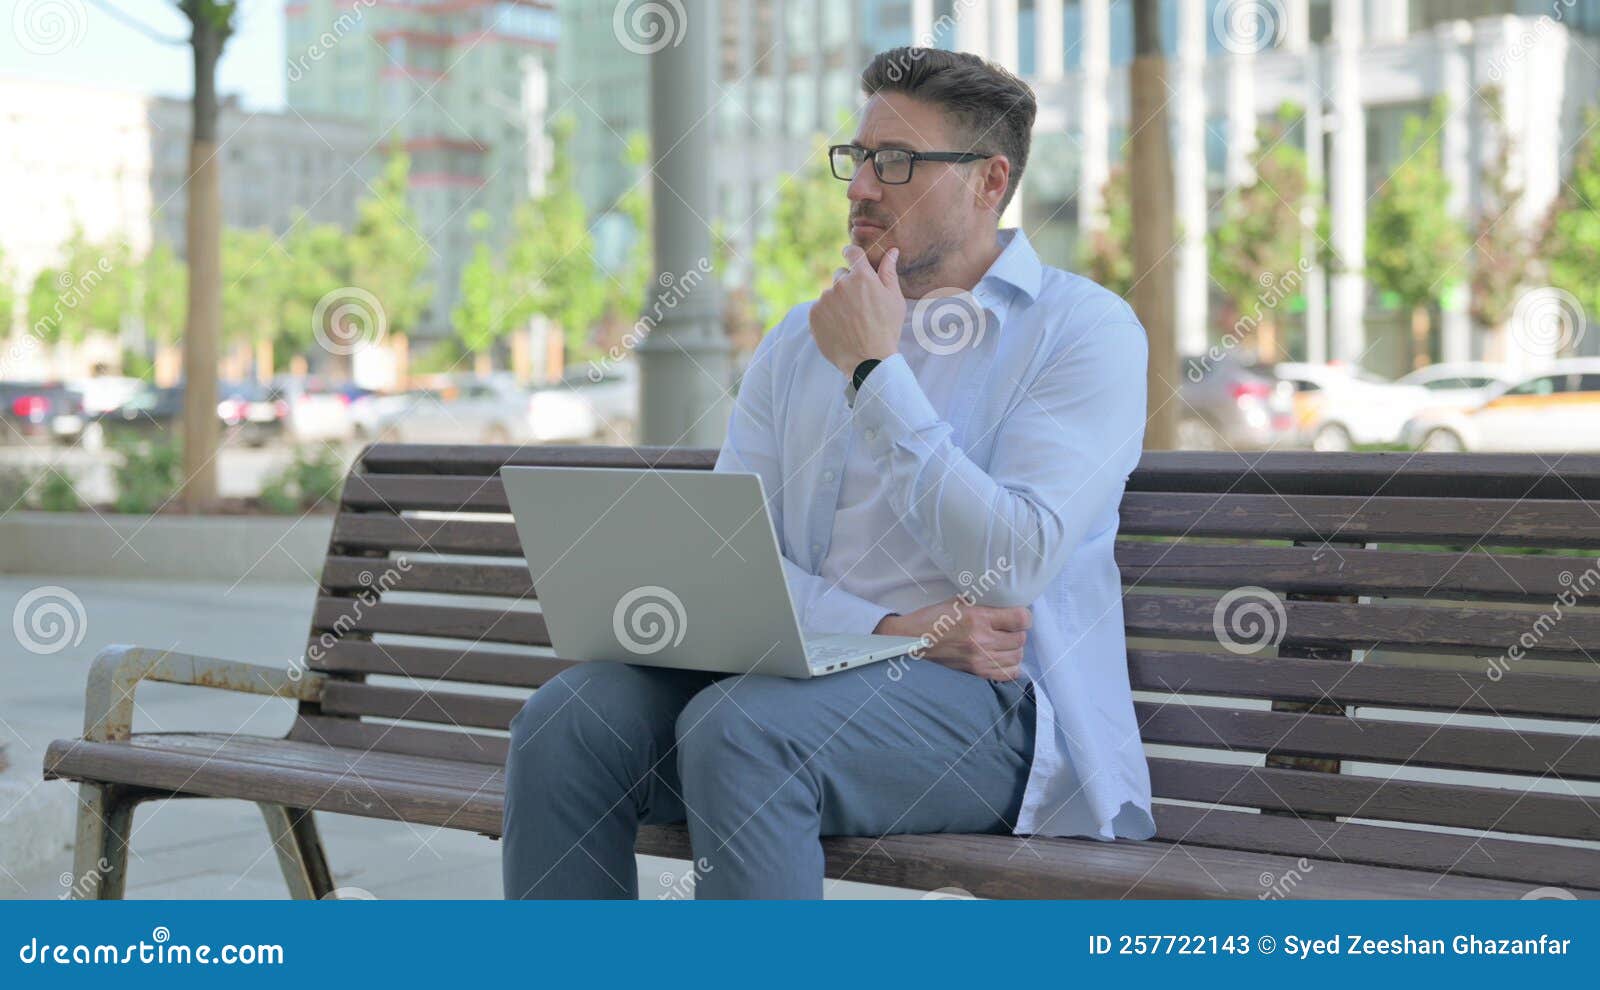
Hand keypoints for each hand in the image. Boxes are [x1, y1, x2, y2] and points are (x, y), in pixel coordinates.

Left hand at [808, 244, 904, 374]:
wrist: (868, 360)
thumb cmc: (886, 329)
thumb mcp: (894, 299)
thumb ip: (889, 272)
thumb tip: (892, 251)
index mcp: (862, 276)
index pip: (852, 252)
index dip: (851, 253)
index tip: (850, 257)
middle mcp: (840, 284)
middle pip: (840, 275)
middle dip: (848, 285)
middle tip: (859, 306)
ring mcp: (825, 299)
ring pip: (830, 293)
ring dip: (837, 301)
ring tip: (850, 321)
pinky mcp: (814, 313)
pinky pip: (819, 307)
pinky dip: (827, 315)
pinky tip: (839, 328)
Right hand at [875, 598, 1030, 681]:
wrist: (911, 642)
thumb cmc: (933, 620)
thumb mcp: (958, 602)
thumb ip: (983, 602)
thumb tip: (1005, 602)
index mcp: (977, 619)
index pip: (1021, 619)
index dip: (1024, 616)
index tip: (1018, 615)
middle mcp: (981, 641)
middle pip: (1020, 639)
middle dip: (1017, 632)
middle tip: (1007, 629)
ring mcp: (979, 661)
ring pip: (1017, 657)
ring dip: (1013, 649)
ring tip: (1003, 644)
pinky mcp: (976, 675)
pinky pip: (1008, 674)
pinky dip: (1009, 666)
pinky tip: (1001, 658)